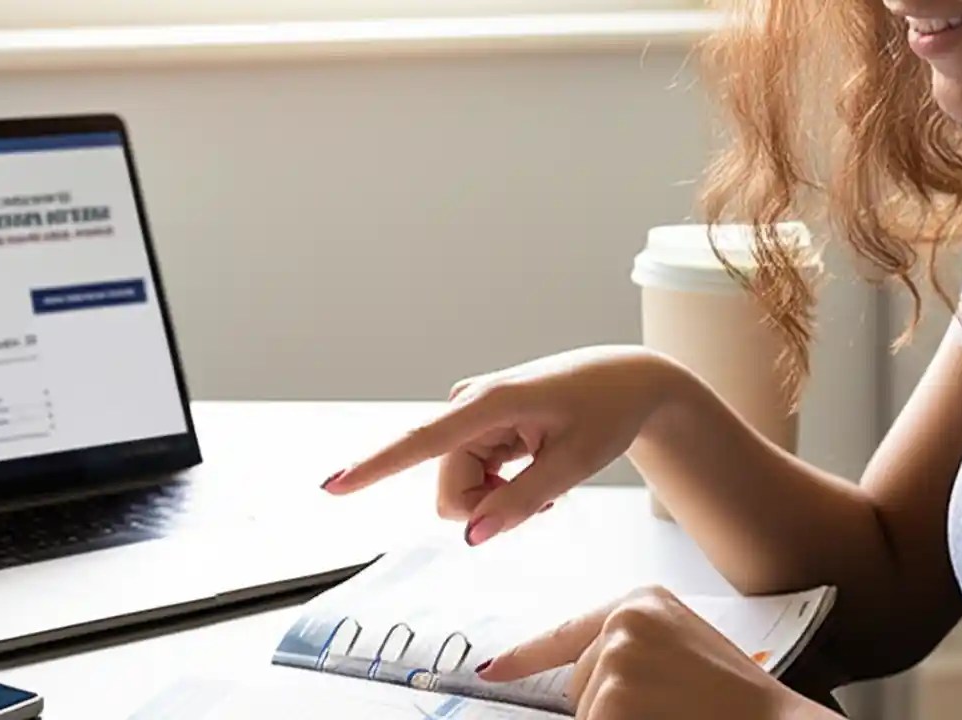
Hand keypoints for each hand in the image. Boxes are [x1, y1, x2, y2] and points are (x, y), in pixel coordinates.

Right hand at [321, 346, 686, 545]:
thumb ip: (522, 502)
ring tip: (545, 475)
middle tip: (545, 497)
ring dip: (498, 497)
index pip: (423, 440)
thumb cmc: (608, 411)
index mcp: (492, 403)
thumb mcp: (574, 464)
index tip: (333, 485)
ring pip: (459, 484)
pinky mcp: (479, 421)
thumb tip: (472, 535)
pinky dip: (501, 484)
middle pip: (449, 485)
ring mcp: (473, 412)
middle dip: (487, 507)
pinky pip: (472, 472)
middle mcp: (471, 402)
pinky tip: (535, 468)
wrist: (629, 381)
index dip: (376, 466)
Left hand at [475, 586, 820, 719]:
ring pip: (587, 711)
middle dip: (609, 707)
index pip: (567, 632)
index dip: (525, 656)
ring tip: (675, 714)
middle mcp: (624, 620)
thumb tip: (588, 686)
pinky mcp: (612, 695)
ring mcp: (615, 656)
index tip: (492, 669)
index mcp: (642, 603)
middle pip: (580, 682)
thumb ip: (630, 656)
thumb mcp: (679, 654)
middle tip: (670, 707)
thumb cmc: (735, 700)